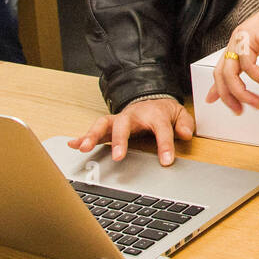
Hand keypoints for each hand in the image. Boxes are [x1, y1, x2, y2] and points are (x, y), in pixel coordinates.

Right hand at [68, 97, 194, 165]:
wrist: (150, 97)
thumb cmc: (163, 110)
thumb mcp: (179, 113)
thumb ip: (184, 123)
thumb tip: (186, 134)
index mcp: (154, 114)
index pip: (161, 130)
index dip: (164, 145)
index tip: (166, 161)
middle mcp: (133, 115)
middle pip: (124, 124)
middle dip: (119, 140)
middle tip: (117, 157)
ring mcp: (119, 119)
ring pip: (103, 124)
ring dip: (92, 136)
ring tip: (84, 148)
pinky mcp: (109, 125)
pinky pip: (94, 129)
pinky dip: (82, 136)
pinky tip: (73, 144)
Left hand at [208, 0, 258, 112]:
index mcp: (244, 45)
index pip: (224, 69)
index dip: (218, 87)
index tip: (214, 100)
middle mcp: (238, 41)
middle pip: (221, 75)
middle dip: (228, 97)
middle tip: (241, 110)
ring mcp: (241, 38)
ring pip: (229, 73)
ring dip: (242, 93)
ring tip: (257, 103)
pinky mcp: (249, 36)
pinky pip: (247, 65)